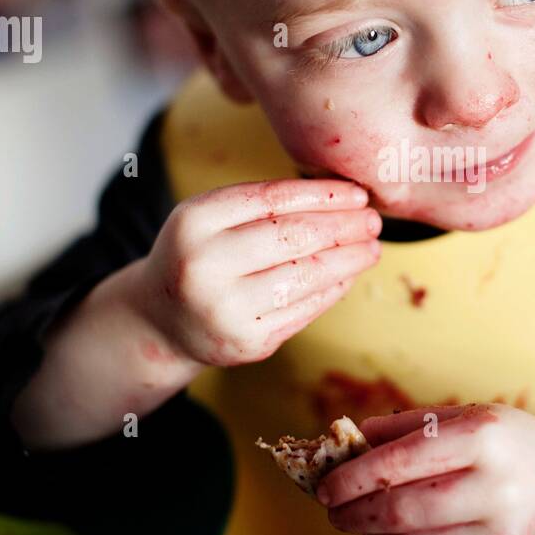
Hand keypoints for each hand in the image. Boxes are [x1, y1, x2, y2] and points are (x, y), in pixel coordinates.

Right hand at [138, 178, 380, 369]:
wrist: (160, 318)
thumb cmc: (199, 255)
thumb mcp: (210, 219)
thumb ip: (262, 205)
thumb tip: (342, 198)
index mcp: (194, 221)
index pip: (272, 200)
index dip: (322, 195)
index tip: (357, 192)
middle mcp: (204, 265)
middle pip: (292, 237)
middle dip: (343, 226)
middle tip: (374, 220)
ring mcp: (225, 309)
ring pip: (305, 276)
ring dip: (348, 260)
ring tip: (371, 247)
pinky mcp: (247, 342)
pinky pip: (304, 310)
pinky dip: (333, 289)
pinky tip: (348, 275)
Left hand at [318, 403, 534, 534]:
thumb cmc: (509, 447)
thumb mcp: (469, 418)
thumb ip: (408, 427)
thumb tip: (347, 440)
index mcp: (484, 438)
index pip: (399, 462)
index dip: (352, 479)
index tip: (325, 486)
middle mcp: (497, 487)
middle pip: (400, 512)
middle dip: (353, 514)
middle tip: (333, 512)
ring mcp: (502, 534)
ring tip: (362, 523)